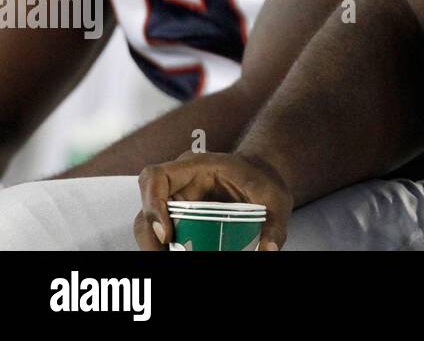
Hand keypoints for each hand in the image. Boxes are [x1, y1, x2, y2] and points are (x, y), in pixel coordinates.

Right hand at [135, 151, 291, 250]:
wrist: (263, 178)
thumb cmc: (264, 180)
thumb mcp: (276, 199)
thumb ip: (274, 224)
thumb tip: (268, 250)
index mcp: (197, 165)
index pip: (156, 176)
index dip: (152, 204)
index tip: (167, 234)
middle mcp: (179, 182)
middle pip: (146, 207)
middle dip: (150, 237)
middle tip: (165, 256)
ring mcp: (176, 200)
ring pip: (148, 224)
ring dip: (154, 246)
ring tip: (171, 259)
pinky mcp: (178, 217)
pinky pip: (162, 234)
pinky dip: (166, 249)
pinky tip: (178, 255)